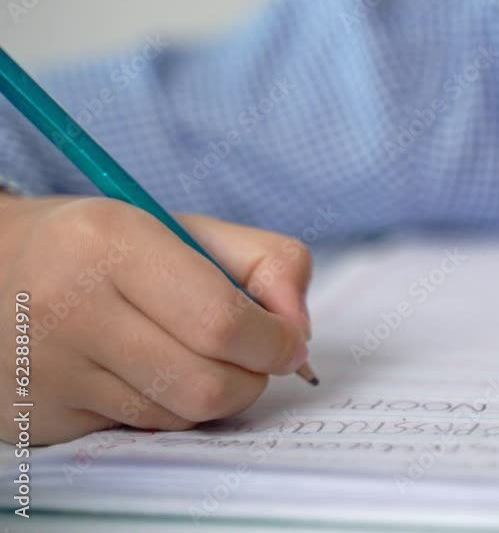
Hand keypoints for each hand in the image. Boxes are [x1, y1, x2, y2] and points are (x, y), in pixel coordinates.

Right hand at [0, 195, 311, 444]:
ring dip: (215, 394)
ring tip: (201, 355)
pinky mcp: (42, 414)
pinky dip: (169, 407)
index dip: (274, 341)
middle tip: (256, 357)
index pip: (222, 322)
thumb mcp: (183, 227)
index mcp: (112, 242)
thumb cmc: (105, 246)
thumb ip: (265, 261)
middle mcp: (71, 307)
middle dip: (254, 377)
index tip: (289, 340)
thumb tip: (298, 328)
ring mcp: (50, 370)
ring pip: (179, 415)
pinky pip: (142, 429)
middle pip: (207, 384)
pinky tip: (152, 372)